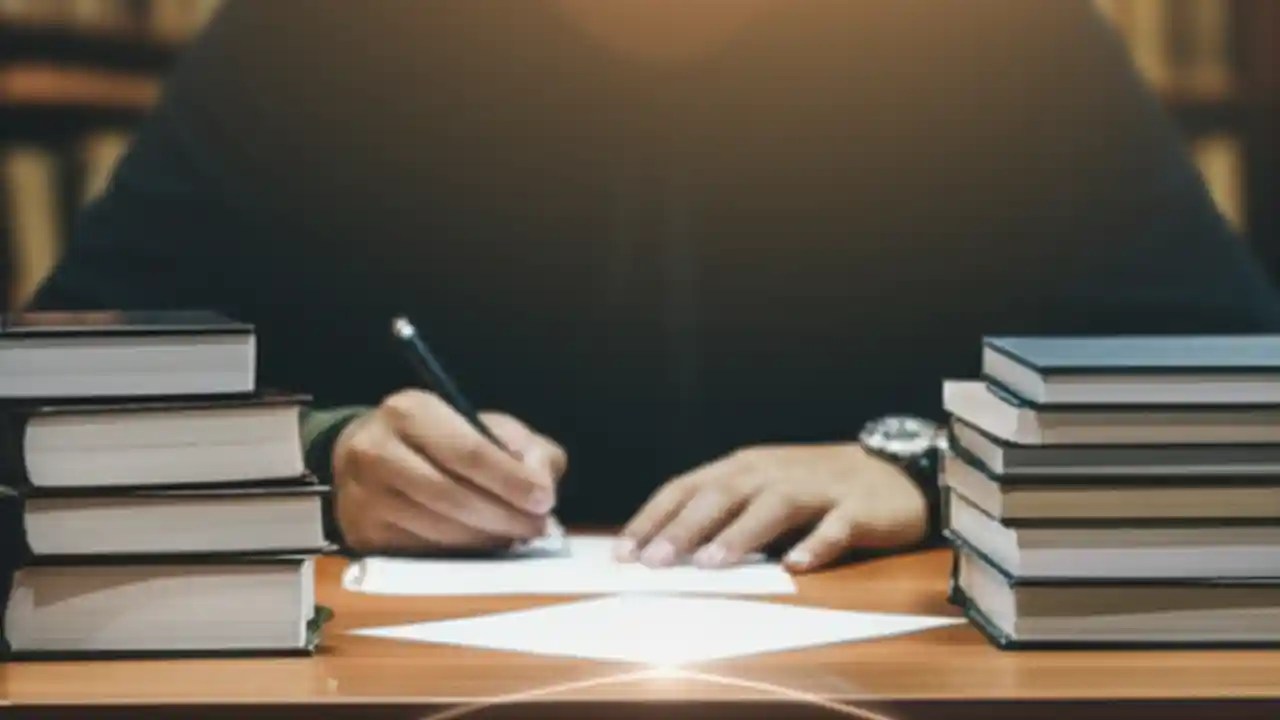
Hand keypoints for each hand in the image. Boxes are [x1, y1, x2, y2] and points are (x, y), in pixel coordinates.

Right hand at [332, 390, 567, 552]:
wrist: (370, 453)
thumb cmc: (439, 440)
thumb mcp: (484, 425)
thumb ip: (524, 447)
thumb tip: (540, 483)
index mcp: (410, 412)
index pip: (467, 451)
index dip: (510, 479)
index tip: (544, 499)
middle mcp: (376, 451)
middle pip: (451, 496)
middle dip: (503, 516)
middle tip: (536, 526)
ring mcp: (363, 497)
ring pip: (437, 530)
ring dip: (485, 540)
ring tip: (514, 536)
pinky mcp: (361, 534)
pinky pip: (421, 553)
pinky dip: (460, 555)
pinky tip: (481, 546)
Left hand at [616, 444, 927, 572]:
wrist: (895, 472)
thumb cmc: (816, 488)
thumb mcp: (761, 493)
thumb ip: (721, 516)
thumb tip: (666, 552)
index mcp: (743, 469)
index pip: (687, 488)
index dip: (654, 518)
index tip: (624, 553)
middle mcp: (772, 473)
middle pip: (722, 496)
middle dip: (684, 529)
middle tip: (654, 562)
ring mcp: (816, 488)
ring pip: (772, 507)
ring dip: (739, 535)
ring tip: (711, 564)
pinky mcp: (856, 507)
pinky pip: (835, 526)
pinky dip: (817, 543)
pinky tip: (799, 564)